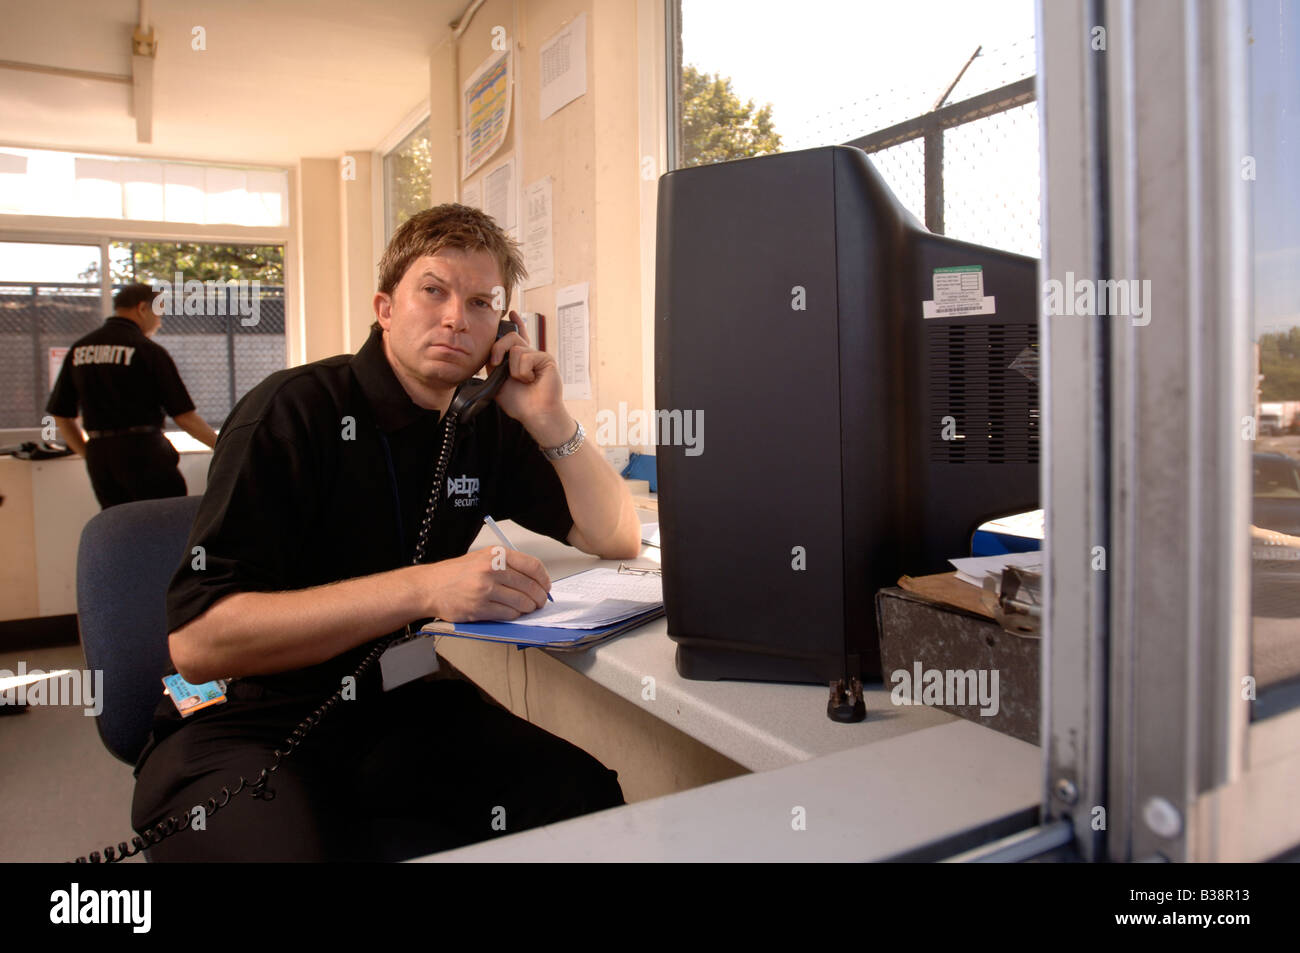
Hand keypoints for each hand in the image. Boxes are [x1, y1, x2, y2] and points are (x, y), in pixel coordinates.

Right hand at [422, 546, 551, 621]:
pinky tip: (511, 613)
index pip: (533, 566)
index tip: (546, 586)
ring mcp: (485, 589)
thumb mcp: (483, 557)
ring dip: (528, 608)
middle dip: (539, 598)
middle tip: (540, 602)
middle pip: (530, 586)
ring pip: (522, 602)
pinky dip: (514, 616)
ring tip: (527, 608)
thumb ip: (507, 565)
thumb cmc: (456, 573)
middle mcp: (492, 569)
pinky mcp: (479, 608)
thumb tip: (534, 579)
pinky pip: (508, 615)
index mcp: (496, 554)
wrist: (430, 586)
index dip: (544, 579)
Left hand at [490, 311, 573, 445]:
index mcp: (519, 360)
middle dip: (498, 349)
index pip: (518, 337)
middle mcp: (530, 355)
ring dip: (514, 370)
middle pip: (510, 337)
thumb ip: (494, 367)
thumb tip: (491, 354)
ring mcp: (538, 356)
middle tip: (496, 363)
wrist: (534, 414)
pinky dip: (523, 372)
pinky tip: (532, 380)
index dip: (515, 324)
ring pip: (515, 349)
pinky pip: (525, 357)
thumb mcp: (498, 383)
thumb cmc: (520, 403)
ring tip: (524, 381)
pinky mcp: (546, 359)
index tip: (511, 313)